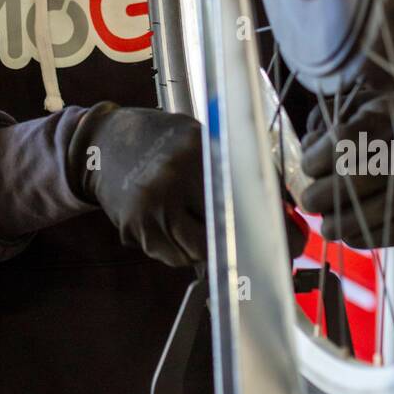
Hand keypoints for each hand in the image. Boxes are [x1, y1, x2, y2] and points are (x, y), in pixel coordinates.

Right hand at [69, 103, 307, 268]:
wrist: (102, 144)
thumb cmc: (160, 138)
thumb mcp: (199, 137)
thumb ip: (236, 167)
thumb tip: (279, 208)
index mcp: (196, 151)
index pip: (244, 196)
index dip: (271, 227)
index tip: (292, 244)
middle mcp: (173, 179)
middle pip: (225, 232)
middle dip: (247, 248)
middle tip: (264, 255)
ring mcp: (151, 207)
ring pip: (199, 251)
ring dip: (213, 250)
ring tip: (210, 229)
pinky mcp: (135, 229)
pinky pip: (174, 256)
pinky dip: (185, 251)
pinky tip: (180, 228)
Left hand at [298, 80, 393, 248]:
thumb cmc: (384, 120)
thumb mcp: (355, 105)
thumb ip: (327, 119)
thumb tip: (309, 144)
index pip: (350, 137)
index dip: (322, 155)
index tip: (306, 166)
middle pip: (371, 174)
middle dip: (332, 193)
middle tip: (309, 202)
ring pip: (392, 205)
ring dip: (352, 222)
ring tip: (328, 227)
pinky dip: (378, 236)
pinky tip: (353, 237)